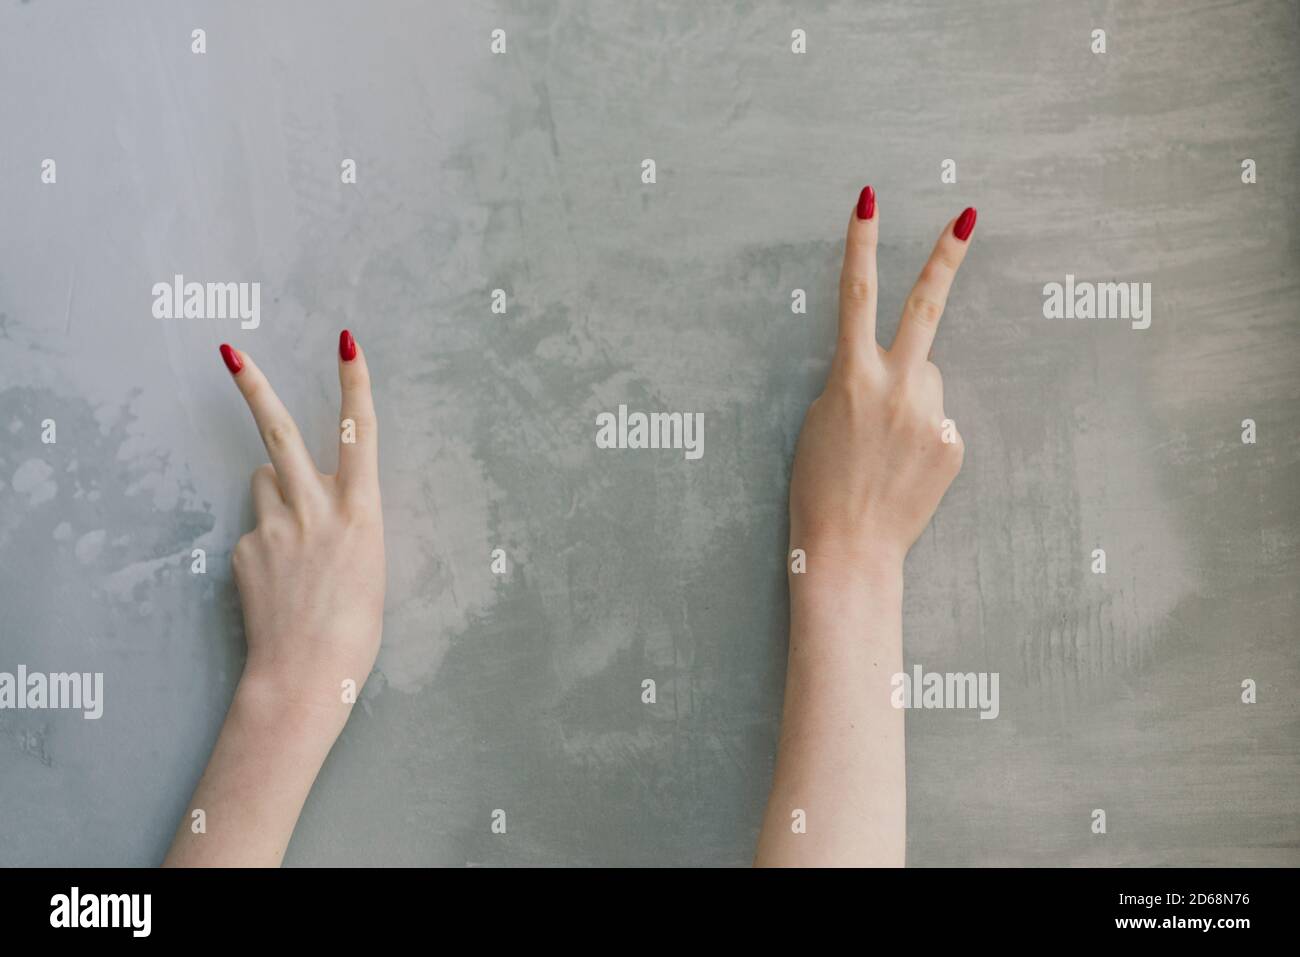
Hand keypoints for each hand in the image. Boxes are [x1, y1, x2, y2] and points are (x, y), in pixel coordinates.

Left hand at [219, 331, 383, 734]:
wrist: (305, 674)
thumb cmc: (354, 627)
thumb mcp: (368, 562)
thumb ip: (340, 517)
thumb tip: (304, 489)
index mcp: (361, 512)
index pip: (360, 434)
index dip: (356, 384)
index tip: (347, 344)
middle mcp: (316, 510)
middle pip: (279, 433)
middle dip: (254, 387)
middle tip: (229, 351)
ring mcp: (274, 528)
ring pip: (265, 483)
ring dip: (277, 494)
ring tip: (296, 543)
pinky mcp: (245, 550)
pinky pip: (255, 528)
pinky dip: (267, 543)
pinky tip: (279, 582)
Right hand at [789, 192, 974, 573]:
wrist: (850, 547)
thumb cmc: (819, 484)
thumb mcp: (820, 420)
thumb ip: (856, 380)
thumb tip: (897, 368)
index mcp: (852, 377)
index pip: (856, 295)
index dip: (860, 244)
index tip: (868, 201)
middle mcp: (897, 387)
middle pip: (925, 308)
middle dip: (945, 258)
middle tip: (968, 217)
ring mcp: (931, 415)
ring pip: (927, 378)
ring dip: (909, 395)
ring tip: (885, 444)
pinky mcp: (953, 443)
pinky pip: (938, 418)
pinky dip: (921, 432)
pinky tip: (903, 464)